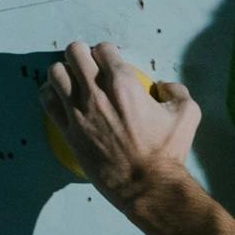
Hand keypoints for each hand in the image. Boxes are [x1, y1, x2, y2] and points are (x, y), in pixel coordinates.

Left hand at [46, 39, 198, 207]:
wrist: (147, 185)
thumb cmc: (168, 151)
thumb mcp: (187, 114)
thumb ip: (177, 91)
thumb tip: (163, 85)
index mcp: (124, 83)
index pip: (103, 49)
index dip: (106, 52)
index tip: (109, 61)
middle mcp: (97, 93)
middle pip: (75, 53)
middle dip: (81, 53)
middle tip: (87, 65)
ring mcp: (79, 112)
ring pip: (55, 73)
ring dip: (63, 71)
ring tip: (70, 79)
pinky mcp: (68, 131)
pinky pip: (47, 101)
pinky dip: (50, 93)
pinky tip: (58, 97)